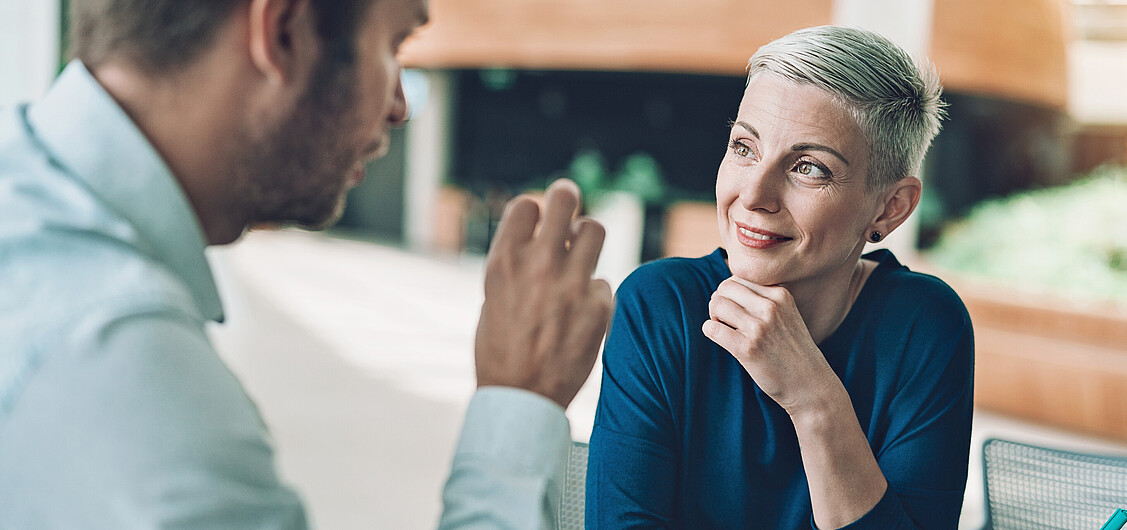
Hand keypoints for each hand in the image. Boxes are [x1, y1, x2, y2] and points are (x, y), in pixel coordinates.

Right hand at [474, 179, 613, 407]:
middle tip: (568, 204)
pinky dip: (594, 293)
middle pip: (563, 198)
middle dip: (566, 198)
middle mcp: (539, 264)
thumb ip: (515, 264)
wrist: (521, 398)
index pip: (526, 205)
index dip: (533, 212)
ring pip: (594, 229)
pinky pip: (603, 281)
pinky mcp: (600, 306)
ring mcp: (573, 283)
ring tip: (579, 257)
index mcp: (504, 262)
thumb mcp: (492, 298)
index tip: (536, 224)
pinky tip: (580, 315)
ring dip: (586, 238)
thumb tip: (536, 237)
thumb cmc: (499, 350)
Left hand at [702, 278, 837, 413]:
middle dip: (718, 302)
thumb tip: (723, 290)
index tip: (735, 309)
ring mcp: (759, 328)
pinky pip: (713, 329)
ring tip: (724, 329)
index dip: (730, 292)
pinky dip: (710, 331)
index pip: (739, 277)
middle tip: (725, 319)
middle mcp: (771, 307)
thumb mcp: (786, 315)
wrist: (810, 385)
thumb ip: (762, 300)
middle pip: (725, 288)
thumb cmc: (793, 350)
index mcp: (780, 295)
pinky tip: (720, 338)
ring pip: (717, 305)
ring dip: (714, 317)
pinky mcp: (748, 348)